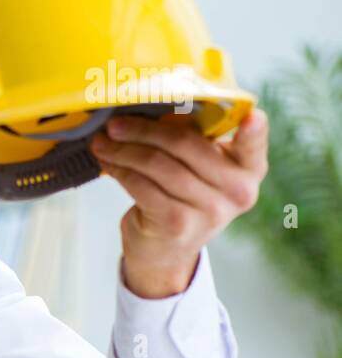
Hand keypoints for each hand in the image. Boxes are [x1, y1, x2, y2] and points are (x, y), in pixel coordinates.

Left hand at [89, 107, 268, 298]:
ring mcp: (210, 211)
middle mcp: (238, 191)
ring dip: (123, 150)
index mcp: (250, 168)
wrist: (166, 250)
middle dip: (144, 129)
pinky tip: (108, 162)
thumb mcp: (200, 170)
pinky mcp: (177, 223)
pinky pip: (141, 185)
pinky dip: (119, 169)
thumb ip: (193, 141)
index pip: (254, 144)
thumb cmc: (183, 197)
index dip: (255, 130)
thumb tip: (148, 107)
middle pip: (185, 144)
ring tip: (102, 142)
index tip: (251, 117)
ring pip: (157, 164)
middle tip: (115, 123)